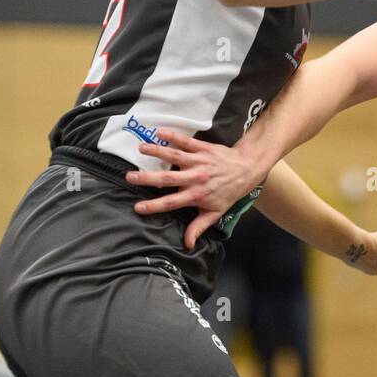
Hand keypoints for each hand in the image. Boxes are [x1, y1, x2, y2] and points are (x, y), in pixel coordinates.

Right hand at [125, 128, 263, 247]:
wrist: (246, 169)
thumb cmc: (229, 192)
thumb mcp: (215, 212)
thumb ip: (199, 227)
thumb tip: (188, 244)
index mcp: (197, 195)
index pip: (172, 202)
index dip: (154, 206)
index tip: (137, 207)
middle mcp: (196, 178)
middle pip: (168, 178)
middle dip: (148, 178)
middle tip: (129, 177)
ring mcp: (199, 161)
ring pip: (175, 156)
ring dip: (156, 152)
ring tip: (140, 149)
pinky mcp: (203, 148)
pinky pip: (186, 141)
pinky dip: (173, 136)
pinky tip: (159, 132)